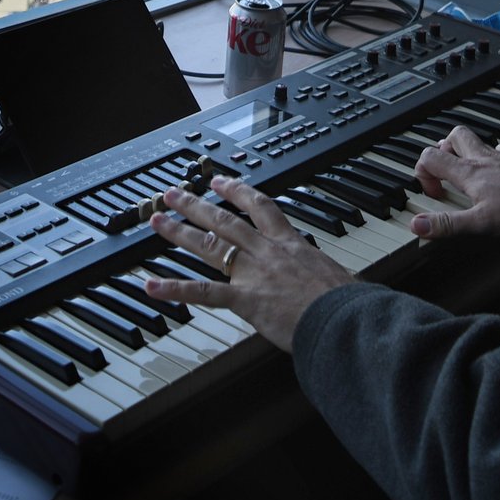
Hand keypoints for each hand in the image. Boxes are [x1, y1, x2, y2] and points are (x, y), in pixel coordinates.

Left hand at [144, 177, 355, 351]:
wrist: (346, 319)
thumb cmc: (348, 303)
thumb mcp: (339, 278)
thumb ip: (326, 277)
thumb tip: (337, 285)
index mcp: (290, 244)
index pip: (260, 207)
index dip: (237, 191)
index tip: (222, 180)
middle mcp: (267, 252)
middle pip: (224, 220)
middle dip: (196, 204)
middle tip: (174, 193)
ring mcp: (253, 273)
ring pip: (209, 245)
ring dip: (179, 232)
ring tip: (156, 221)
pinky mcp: (245, 299)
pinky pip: (203, 292)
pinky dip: (175, 289)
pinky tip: (151, 286)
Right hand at [412, 126, 499, 240]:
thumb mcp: (481, 223)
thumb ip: (448, 224)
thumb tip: (417, 225)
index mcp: (468, 172)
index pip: (430, 157)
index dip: (423, 174)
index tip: (435, 195)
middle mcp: (483, 159)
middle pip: (453, 138)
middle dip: (443, 151)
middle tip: (445, 172)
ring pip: (476, 140)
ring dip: (465, 149)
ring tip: (465, 169)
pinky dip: (495, 156)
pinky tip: (499, 168)